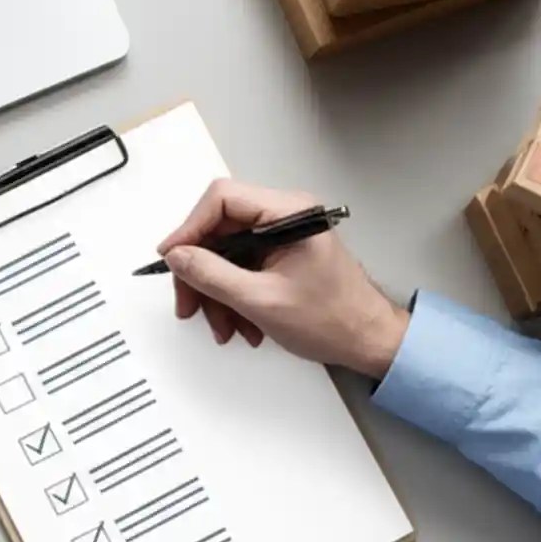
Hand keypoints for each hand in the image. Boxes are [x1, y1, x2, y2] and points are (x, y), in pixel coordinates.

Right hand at [157, 180, 409, 378]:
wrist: (369, 342)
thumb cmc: (333, 320)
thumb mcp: (261, 301)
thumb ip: (213, 275)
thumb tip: (177, 257)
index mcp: (288, 212)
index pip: (222, 199)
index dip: (190, 228)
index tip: (171, 259)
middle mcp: (285, 216)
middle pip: (219, 229)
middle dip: (201, 273)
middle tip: (188, 306)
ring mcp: (282, 236)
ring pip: (227, 254)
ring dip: (216, 293)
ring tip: (224, 328)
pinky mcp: (281, 255)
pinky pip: (242, 268)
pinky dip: (233, 297)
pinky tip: (240, 325)